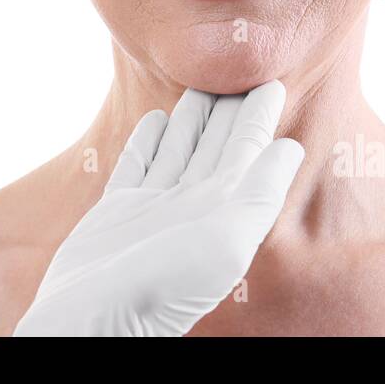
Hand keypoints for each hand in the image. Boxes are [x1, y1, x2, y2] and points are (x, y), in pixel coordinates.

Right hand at [13, 81, 303, 336]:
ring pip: (180, 147)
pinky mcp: (117, 210)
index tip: (273, 76)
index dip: (260, 113)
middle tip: (237, 64)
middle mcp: (192, 204)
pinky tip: (156, 119)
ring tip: (202, 84)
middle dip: (229, 106)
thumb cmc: (162, 286)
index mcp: (222, 206)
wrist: (94, 319)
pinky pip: (138, 163)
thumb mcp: (226, 239)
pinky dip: (149, 140)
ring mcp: (154, 206)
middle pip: (216, 143)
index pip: (248, 148)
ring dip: (193, 115)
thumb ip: (259, 192)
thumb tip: (290, 148)